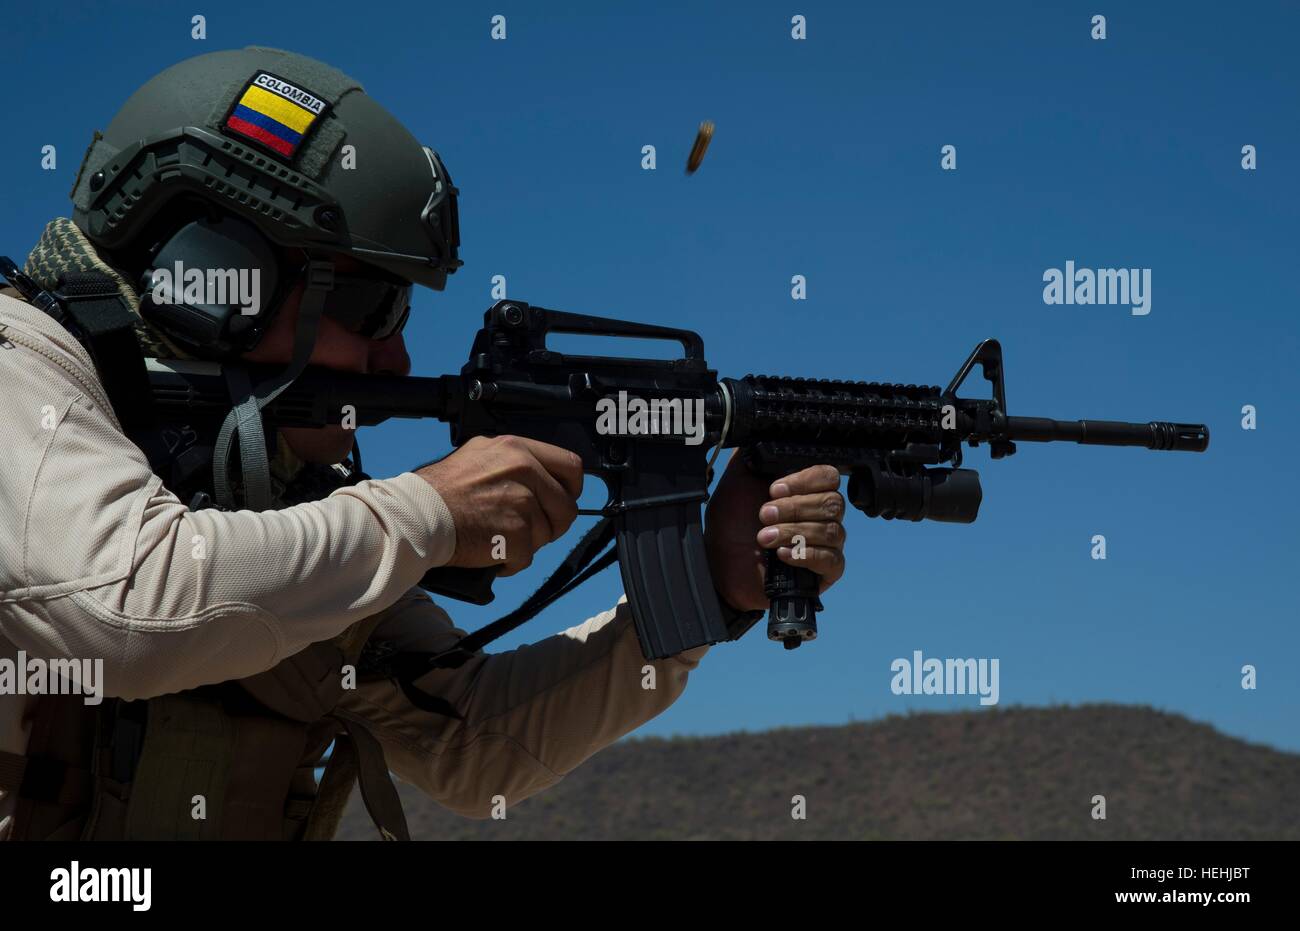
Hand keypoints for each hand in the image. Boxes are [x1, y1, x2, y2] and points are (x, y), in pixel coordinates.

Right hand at [416, 435, 583, 575]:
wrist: (417, 515)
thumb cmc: (440, 490)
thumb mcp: (481, 455)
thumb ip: (514, 462)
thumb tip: (543, 477)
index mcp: (518, 449)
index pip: (571, 466)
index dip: (570, 489)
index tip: (561, 500)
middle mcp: (524, 471)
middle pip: (566, 507)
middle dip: (551, 523)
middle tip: (528, 530)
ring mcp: (522, 504)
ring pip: (547, 535)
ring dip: (525, 543)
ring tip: (495, 536)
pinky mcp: (516, 535)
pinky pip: (527, 557)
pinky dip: (510, 561)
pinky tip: (489, 551)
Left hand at [704, 453, 847, 612]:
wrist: (721, 565)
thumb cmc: (732, 524)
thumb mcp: (737, 482)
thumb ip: (751, 455)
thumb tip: (762, 429)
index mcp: (805, 489)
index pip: (828, 475)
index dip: (805, 481)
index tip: (774, 489)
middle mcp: (821, 513)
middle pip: (832, 502)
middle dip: (795, 508)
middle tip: (763, 515)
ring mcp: (827, 542)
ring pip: (831, 530)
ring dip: (794, 531)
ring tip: (764, 538)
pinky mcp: (826, 570)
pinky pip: (833, 560)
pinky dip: (807, 554)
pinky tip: (783, 554)